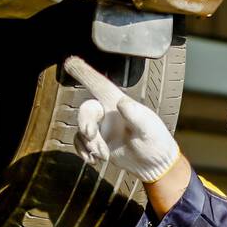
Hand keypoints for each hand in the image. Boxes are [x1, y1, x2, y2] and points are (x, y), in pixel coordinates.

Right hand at [64, 56, 180, 182]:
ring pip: (82, 130)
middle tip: (91, 137)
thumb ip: (136, 116)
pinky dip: (83, 151)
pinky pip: (81, 142)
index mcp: (119, 103)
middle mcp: (108, 112)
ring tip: (104, 156)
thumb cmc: (156, 141)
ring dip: (89, 144)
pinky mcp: (99, 142)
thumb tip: (121, 103)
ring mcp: (102, 128)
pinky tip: (93, 160)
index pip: (99, 84)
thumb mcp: (149, 128)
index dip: (84, 73)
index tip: (69, 61)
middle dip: (85, 124)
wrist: (155, 164)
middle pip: (86, 110)